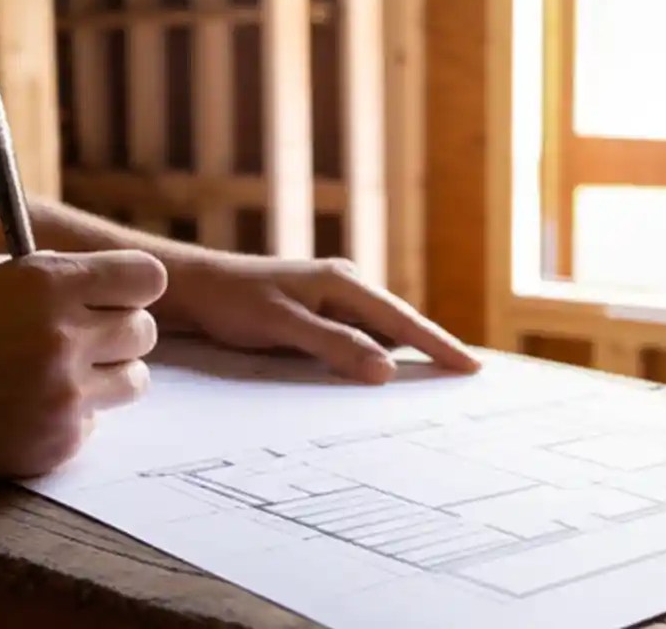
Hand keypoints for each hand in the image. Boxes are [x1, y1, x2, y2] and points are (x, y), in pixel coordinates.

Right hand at [0, 251, 166, 494]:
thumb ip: (45, 274)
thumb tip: (97, 283)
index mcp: (47, 284)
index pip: (148, 277)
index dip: (133, 284)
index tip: (119, 293)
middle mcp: (65, 339)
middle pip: (145, 331)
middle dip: (118, 330)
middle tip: (80, 336)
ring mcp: (62, 398)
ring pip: (134, 381)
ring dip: (106, 375)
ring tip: (56, 372)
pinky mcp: (54, 446)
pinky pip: (96, 424)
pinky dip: (72, 416)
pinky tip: (24, 408)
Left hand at [159, 254, 480, 383]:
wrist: (195, 287)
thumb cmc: (233, 301)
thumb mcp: (281, 324)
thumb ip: (333, 345)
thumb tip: (387, 370)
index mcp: (343, 283)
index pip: (402, 320)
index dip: (439, 345)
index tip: (470, 367)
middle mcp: (344, 287)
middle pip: (400, 325)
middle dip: (434, 349)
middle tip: (468, 377)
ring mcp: (333, 300)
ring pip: (380, 333)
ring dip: (406, 354)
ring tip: (439, 381)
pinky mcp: (319, 314)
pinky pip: (359, 338)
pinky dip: (377, 355)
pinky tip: (385, 375)